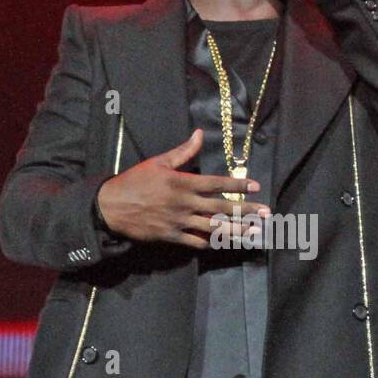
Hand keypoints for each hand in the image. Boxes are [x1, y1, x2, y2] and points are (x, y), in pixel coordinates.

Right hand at [96, 128, 270, 249]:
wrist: (111, 207)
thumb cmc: (135, 181)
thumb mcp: (158, 162)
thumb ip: (183, 152)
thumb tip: (200, 134)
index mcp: (183, 182)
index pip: (217, 184)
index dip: (238, 185)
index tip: (256, 186)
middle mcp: (185, 203)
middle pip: (221, 208)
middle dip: (246, 211)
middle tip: (266, 213)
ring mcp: (179, 221)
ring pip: (213, 227)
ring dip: (236, 230)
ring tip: (253, 232)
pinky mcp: (171, 236)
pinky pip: (195, 241)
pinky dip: (210, 242)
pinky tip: (223, 243)